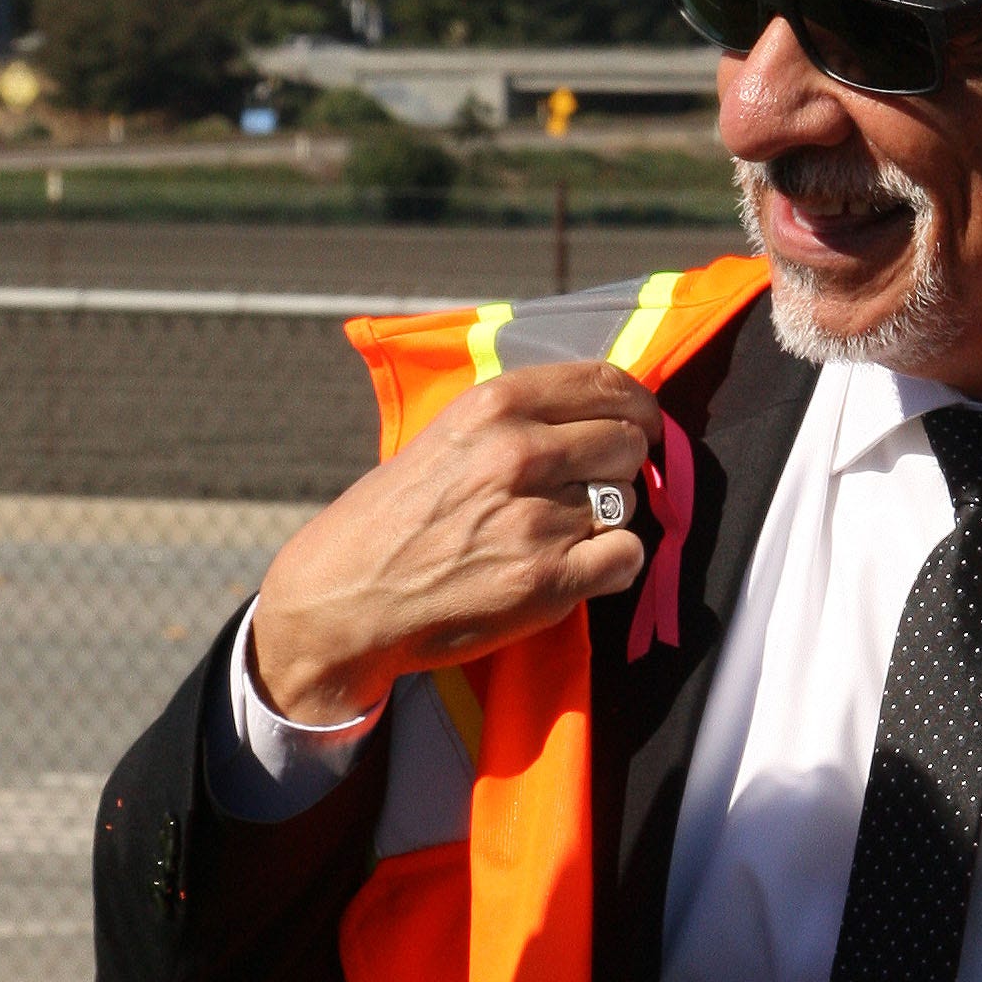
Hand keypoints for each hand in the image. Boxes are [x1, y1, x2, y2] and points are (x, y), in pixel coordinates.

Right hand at [250, 362, 663, 724]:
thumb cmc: (395, 518)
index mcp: (494, 405)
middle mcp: (519, 453)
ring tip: (553, 533)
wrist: (342, 598)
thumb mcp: (448, 437)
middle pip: (628, 443)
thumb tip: (606, 412)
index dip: (637, 408)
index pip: (608, 383)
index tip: (638, 425)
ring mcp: (535, 519)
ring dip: (606, 520)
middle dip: (618, 466)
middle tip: (584, 490)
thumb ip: (521, 419)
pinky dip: (611, 565)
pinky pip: (627, 557)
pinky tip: (574, 569)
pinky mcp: (546, 580)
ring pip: (628, 502)